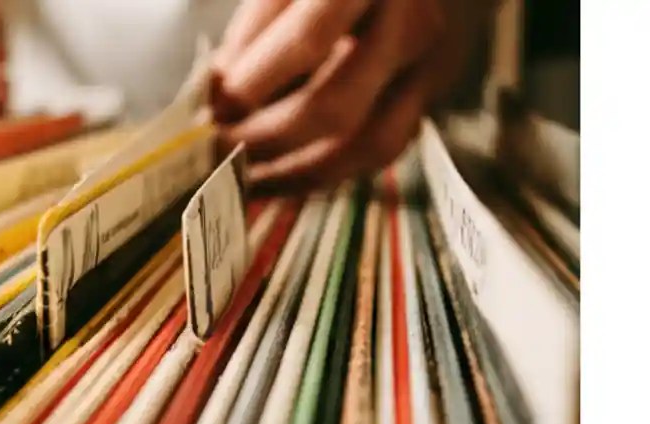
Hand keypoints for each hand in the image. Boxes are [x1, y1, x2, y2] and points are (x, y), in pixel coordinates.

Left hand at [214, 0, 492, 191]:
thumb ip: (259, 26)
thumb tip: (219, 93)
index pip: (309, 40)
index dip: (254, 84)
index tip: (214, 108)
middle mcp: (411, 23)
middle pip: (336, 107)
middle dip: (266, 140)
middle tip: (218, 148)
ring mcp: (432, 64)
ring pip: (367, 145)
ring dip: (297, 171)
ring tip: (243, 174)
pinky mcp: (435, 92)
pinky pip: (382, 150)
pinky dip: (328, 171)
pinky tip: (282, 175)